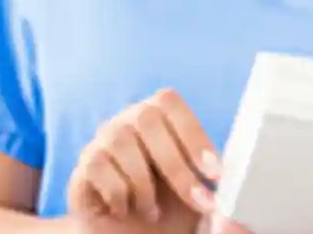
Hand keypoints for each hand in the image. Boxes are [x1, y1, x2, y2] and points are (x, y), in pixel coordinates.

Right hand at [66, 88, 223, 231]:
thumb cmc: (169, 210)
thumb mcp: (198, 195)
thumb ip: (212, 185)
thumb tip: (230, 198)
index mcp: (158, 117)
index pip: (169, 101)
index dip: (193, 134)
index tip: (215, 172)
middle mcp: (126, 121)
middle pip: (146, 118)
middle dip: (177, 165)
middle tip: (199, 201)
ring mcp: (100, 142)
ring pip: (120, 142)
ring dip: (145, 185)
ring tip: (153, 211)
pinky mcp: (82, 168)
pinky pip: (98, 167)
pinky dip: (119, 195)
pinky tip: (126, 210)